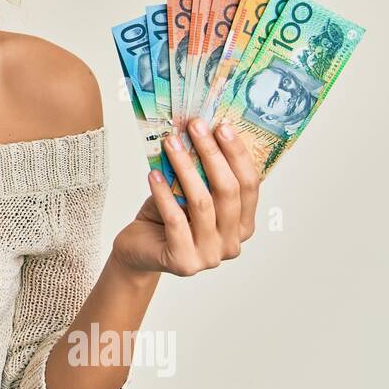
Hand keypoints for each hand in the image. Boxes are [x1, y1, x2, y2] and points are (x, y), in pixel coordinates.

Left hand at [112, 117, 259, 276]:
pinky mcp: (184, 262)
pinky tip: (154, 174)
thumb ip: (202, 174)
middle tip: (195, 126)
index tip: (222, 126)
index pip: (249, 185)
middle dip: (211, 154)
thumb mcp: (189, 194)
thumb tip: (201, 131)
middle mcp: (232, 244)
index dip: (237, 154)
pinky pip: (175, 220)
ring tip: (171, 143)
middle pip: (228, 191)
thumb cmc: (167, 218)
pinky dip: (164, 194)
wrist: (139, 250)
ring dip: (185, 168)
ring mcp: (210, 256)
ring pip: (202, 203)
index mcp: (243, 225)